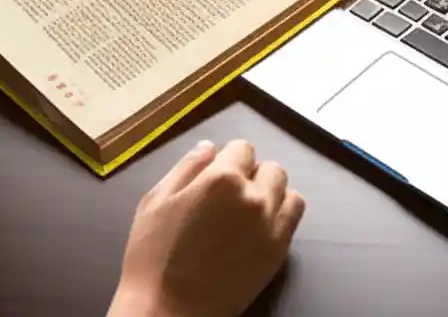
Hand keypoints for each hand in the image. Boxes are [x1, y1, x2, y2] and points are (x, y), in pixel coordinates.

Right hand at [108, 140, 304, 316]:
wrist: (168, 309)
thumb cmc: (153, 255)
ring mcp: (271, 226)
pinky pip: (293, 217)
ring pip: (287, 191)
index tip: (215, 174)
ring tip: (246, 211)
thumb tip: (210, 147)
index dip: (227, 158)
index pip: (242, 148)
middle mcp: (254, 197)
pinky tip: (256, 227)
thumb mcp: (156, 200)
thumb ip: (186, 167)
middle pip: (270, 168)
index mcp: (221, 178)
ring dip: (270, 193)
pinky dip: (281, 214)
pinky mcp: (279, 252)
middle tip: (228, 195)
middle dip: (252, 174)